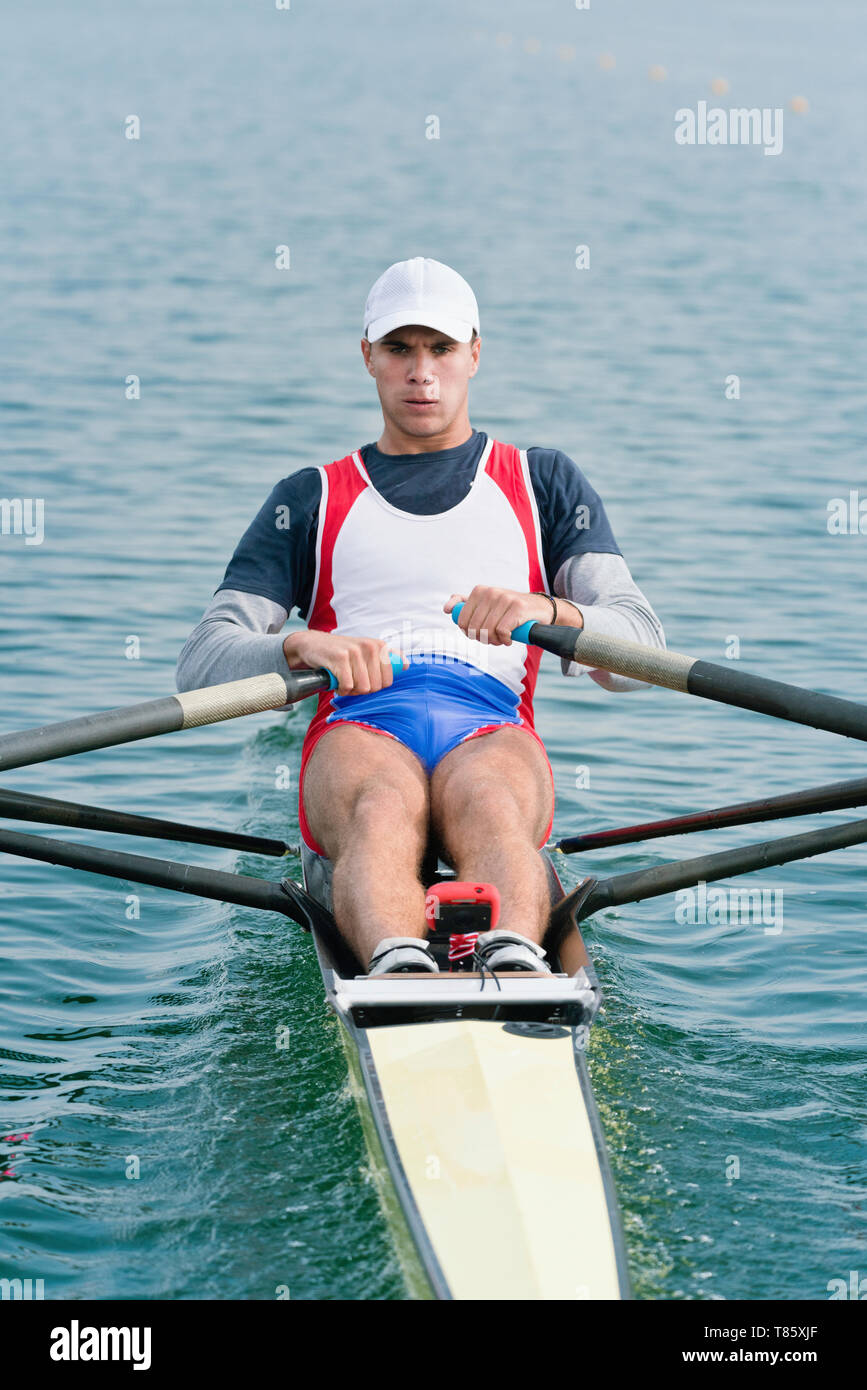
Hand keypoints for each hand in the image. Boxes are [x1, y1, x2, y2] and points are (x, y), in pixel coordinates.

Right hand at [283, 630, 394, 695]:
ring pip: (362, 688)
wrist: (312, 645)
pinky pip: (347, 686)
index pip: (387, 681)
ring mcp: (355, 652)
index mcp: (379, 646)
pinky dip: (340, 688)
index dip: (374, 686)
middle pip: (375, 687)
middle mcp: (370, 647)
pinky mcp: (340, 658)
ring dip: (350, 689)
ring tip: (343, 679)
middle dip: (361, 689)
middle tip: (350, 680)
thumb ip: (386, 657)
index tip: (364, 680)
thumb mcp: (366, 651)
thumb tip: (408, 665)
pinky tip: (335, 680)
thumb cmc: (341, 653)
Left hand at [444, 587, 568, 646]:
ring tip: (502, 638)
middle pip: (474, 628)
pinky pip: (502, 632)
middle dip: (483, 638)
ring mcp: (504, 598)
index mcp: (479, 591)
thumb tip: (447, 609)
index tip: (479, 634)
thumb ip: (465, 604)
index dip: (469, 633)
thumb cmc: (509, 610)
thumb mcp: (486, 604)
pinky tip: (510, 638)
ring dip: (495, 641)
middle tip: (493, 638)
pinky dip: (505, 640)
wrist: (539, 608)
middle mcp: (490, 592)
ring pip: (487, 631)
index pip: (462, 620)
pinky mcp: (517, 607)